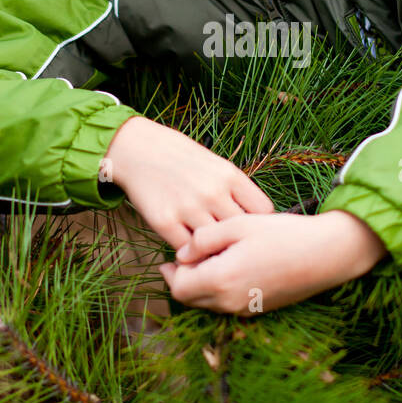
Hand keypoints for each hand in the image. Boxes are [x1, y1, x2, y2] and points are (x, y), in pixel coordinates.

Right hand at [101, 115, 274, 250]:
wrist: (138, 149)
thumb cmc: (181, 158)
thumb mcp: (216, 164)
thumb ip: (236, 189)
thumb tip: (257, 219)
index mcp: (230, 175)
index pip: (263, 210)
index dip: (258, 221)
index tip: (250, 227)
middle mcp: (212, 192)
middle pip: (240, 231)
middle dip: (237, 240)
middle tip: (233, 247)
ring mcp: (189, 207)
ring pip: (214, 244)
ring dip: (213, 250)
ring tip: (211, 252)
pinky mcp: (165, 221)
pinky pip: (187, 250)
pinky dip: (190, 253)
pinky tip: (190, 250)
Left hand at [158, 209, 388, 314]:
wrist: (326, 254)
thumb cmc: (283, 234)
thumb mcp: (239, 225)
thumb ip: (204, 239)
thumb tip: (181, 254)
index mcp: (221, 280)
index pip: (178, 287)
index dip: (170, 272)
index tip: (172, 256)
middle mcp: (230, 302)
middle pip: (190, 300)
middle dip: (183, 280)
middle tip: (185, 258)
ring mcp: (246, 310)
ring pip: (208, 304)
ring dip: (201, 286)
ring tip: (209, 259)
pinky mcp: (259, 310)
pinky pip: (227, 304)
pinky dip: (219, 290)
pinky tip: (230, 267)